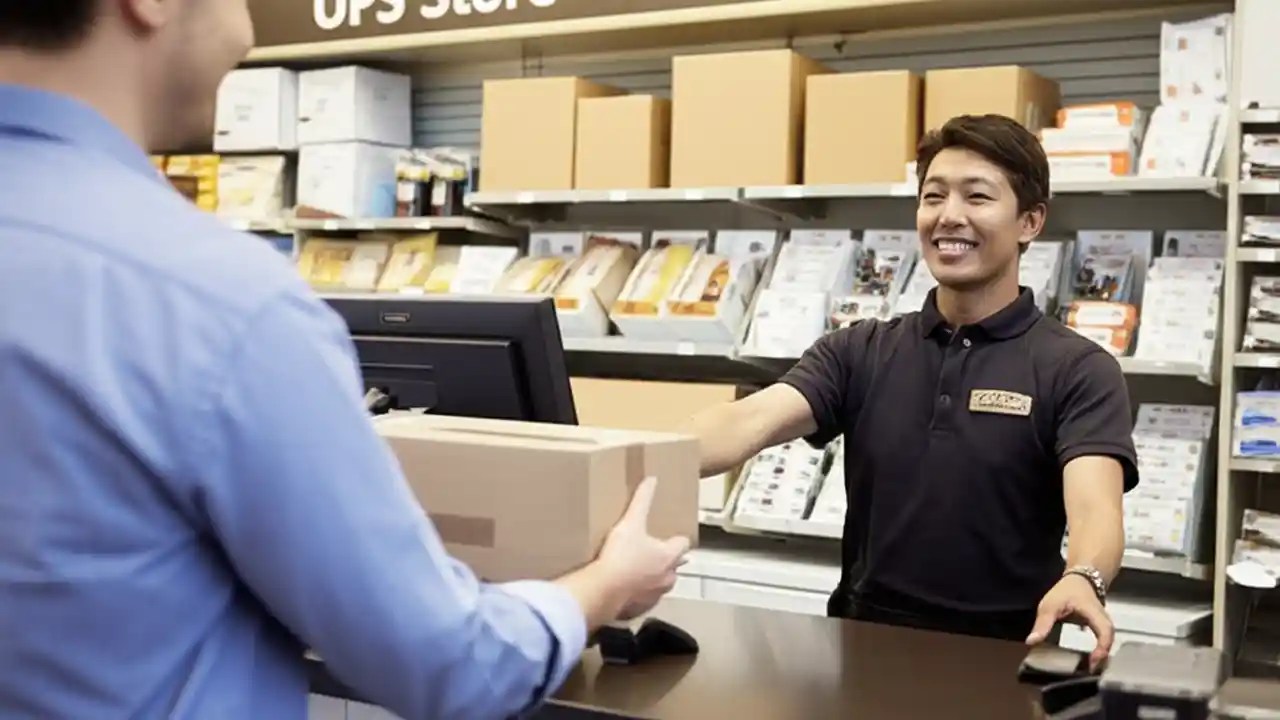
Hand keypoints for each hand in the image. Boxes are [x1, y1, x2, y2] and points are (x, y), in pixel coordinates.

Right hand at [595, 477, 690, 620]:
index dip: (676, 538)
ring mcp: (656, 596)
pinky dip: (638, 594)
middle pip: (674, 566)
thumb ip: (642, 501)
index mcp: (669, 556)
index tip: (668, 535)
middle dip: (666, 560)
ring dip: (653, 578)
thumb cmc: (621, 555)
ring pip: (660, 585)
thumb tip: (653, 479)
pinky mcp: (641, 610)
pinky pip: (644, 600)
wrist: (603, 591)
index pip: (683, 544)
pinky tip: (624, 589)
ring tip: (636, 571)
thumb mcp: (630, 523)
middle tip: (649, 552)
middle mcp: (669, 577)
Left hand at [1026, 574, 1113, 671]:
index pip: (1104, 630)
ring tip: (1092, 667)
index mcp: (1093, 612)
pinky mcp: (1101, 626)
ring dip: (1102, 653)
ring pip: (1109, 639)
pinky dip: (1100, 649)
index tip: (1093, 660)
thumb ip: (1043, 623)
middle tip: (1092, 669)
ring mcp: (1104, 622)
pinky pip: (1104, 639)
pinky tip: (1091, 659)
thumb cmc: (1066, 591)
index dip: (1102, 647)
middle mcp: (1103, 618)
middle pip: (1110, 638)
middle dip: (1103, 654)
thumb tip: (1032, 642)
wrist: (1080, 580)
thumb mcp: (1050, 605)